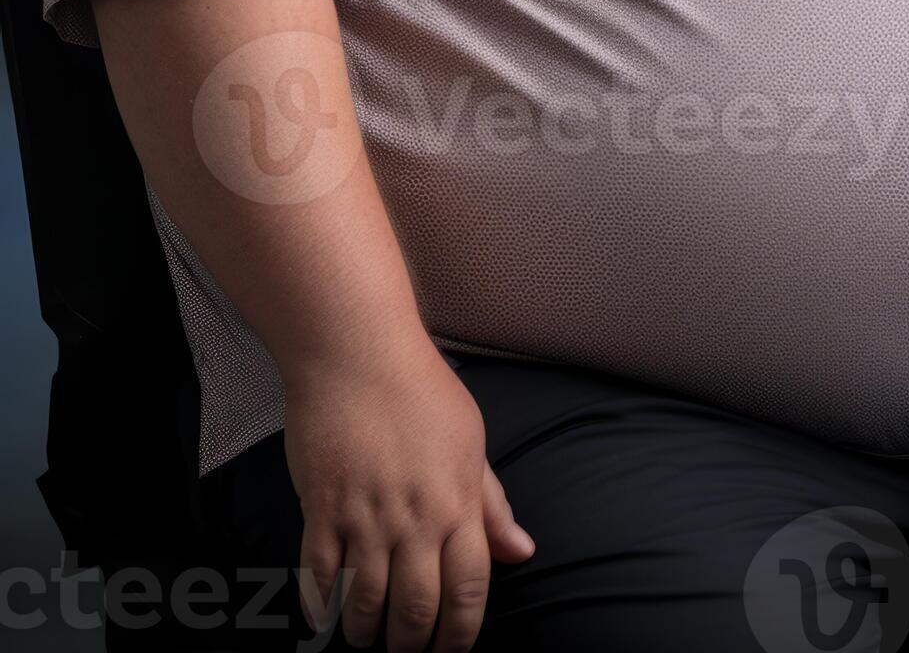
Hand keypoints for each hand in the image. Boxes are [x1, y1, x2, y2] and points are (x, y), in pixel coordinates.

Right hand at [282, 340, 533, 652]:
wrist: (358, 353)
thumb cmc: (421, 390)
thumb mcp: (471, 440)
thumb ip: (492, 503)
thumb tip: (521, 551)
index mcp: (458, 501)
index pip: (469, 589)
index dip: (460, 633)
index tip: (450, 650)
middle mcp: (414, 518)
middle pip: (415, 609)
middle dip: (410, 644)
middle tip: (405, 651)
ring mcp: (366, 517)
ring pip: (365, 603)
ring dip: (365, 632)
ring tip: (366, 639)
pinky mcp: (322, 510)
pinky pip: (320, 577)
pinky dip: (323, 606)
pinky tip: (326, 617)